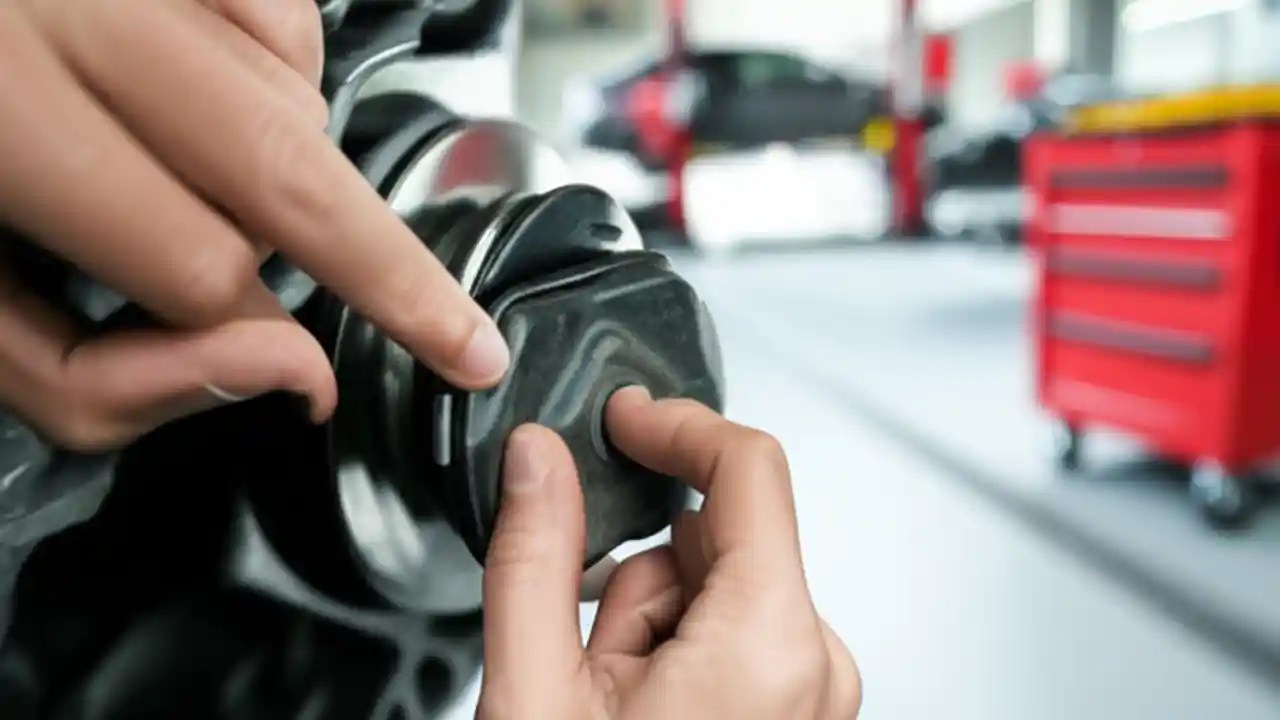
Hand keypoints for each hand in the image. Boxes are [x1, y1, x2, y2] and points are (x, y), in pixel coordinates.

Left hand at [0, 0, 507, 450]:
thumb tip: (282, 371)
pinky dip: (278, 70)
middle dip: (394, 276)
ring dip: (286, 159)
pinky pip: (288, 17)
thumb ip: (83, 374)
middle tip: (463, 344)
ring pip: (294, 93)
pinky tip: (207, 87)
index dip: (245, 331)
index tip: (292, 369)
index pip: (196, 263)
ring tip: (199, 166)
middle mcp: (67, 9)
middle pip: (288, 172)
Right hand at [478, 387, 860, 719]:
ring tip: (612, 699)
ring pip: (720, 582)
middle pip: (720, 534)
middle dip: (643, 574)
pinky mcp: (802, 706)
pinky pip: (736, 630)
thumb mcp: (535, 696)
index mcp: (767, 647)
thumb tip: (537, 458)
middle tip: (591, 660)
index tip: (627, 416)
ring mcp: (816, 690)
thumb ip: (533, 559)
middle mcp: (815, 664)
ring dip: (654, 619)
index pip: (750, 469)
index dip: (677, 426)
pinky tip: (642, 708)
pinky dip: (679, 650)